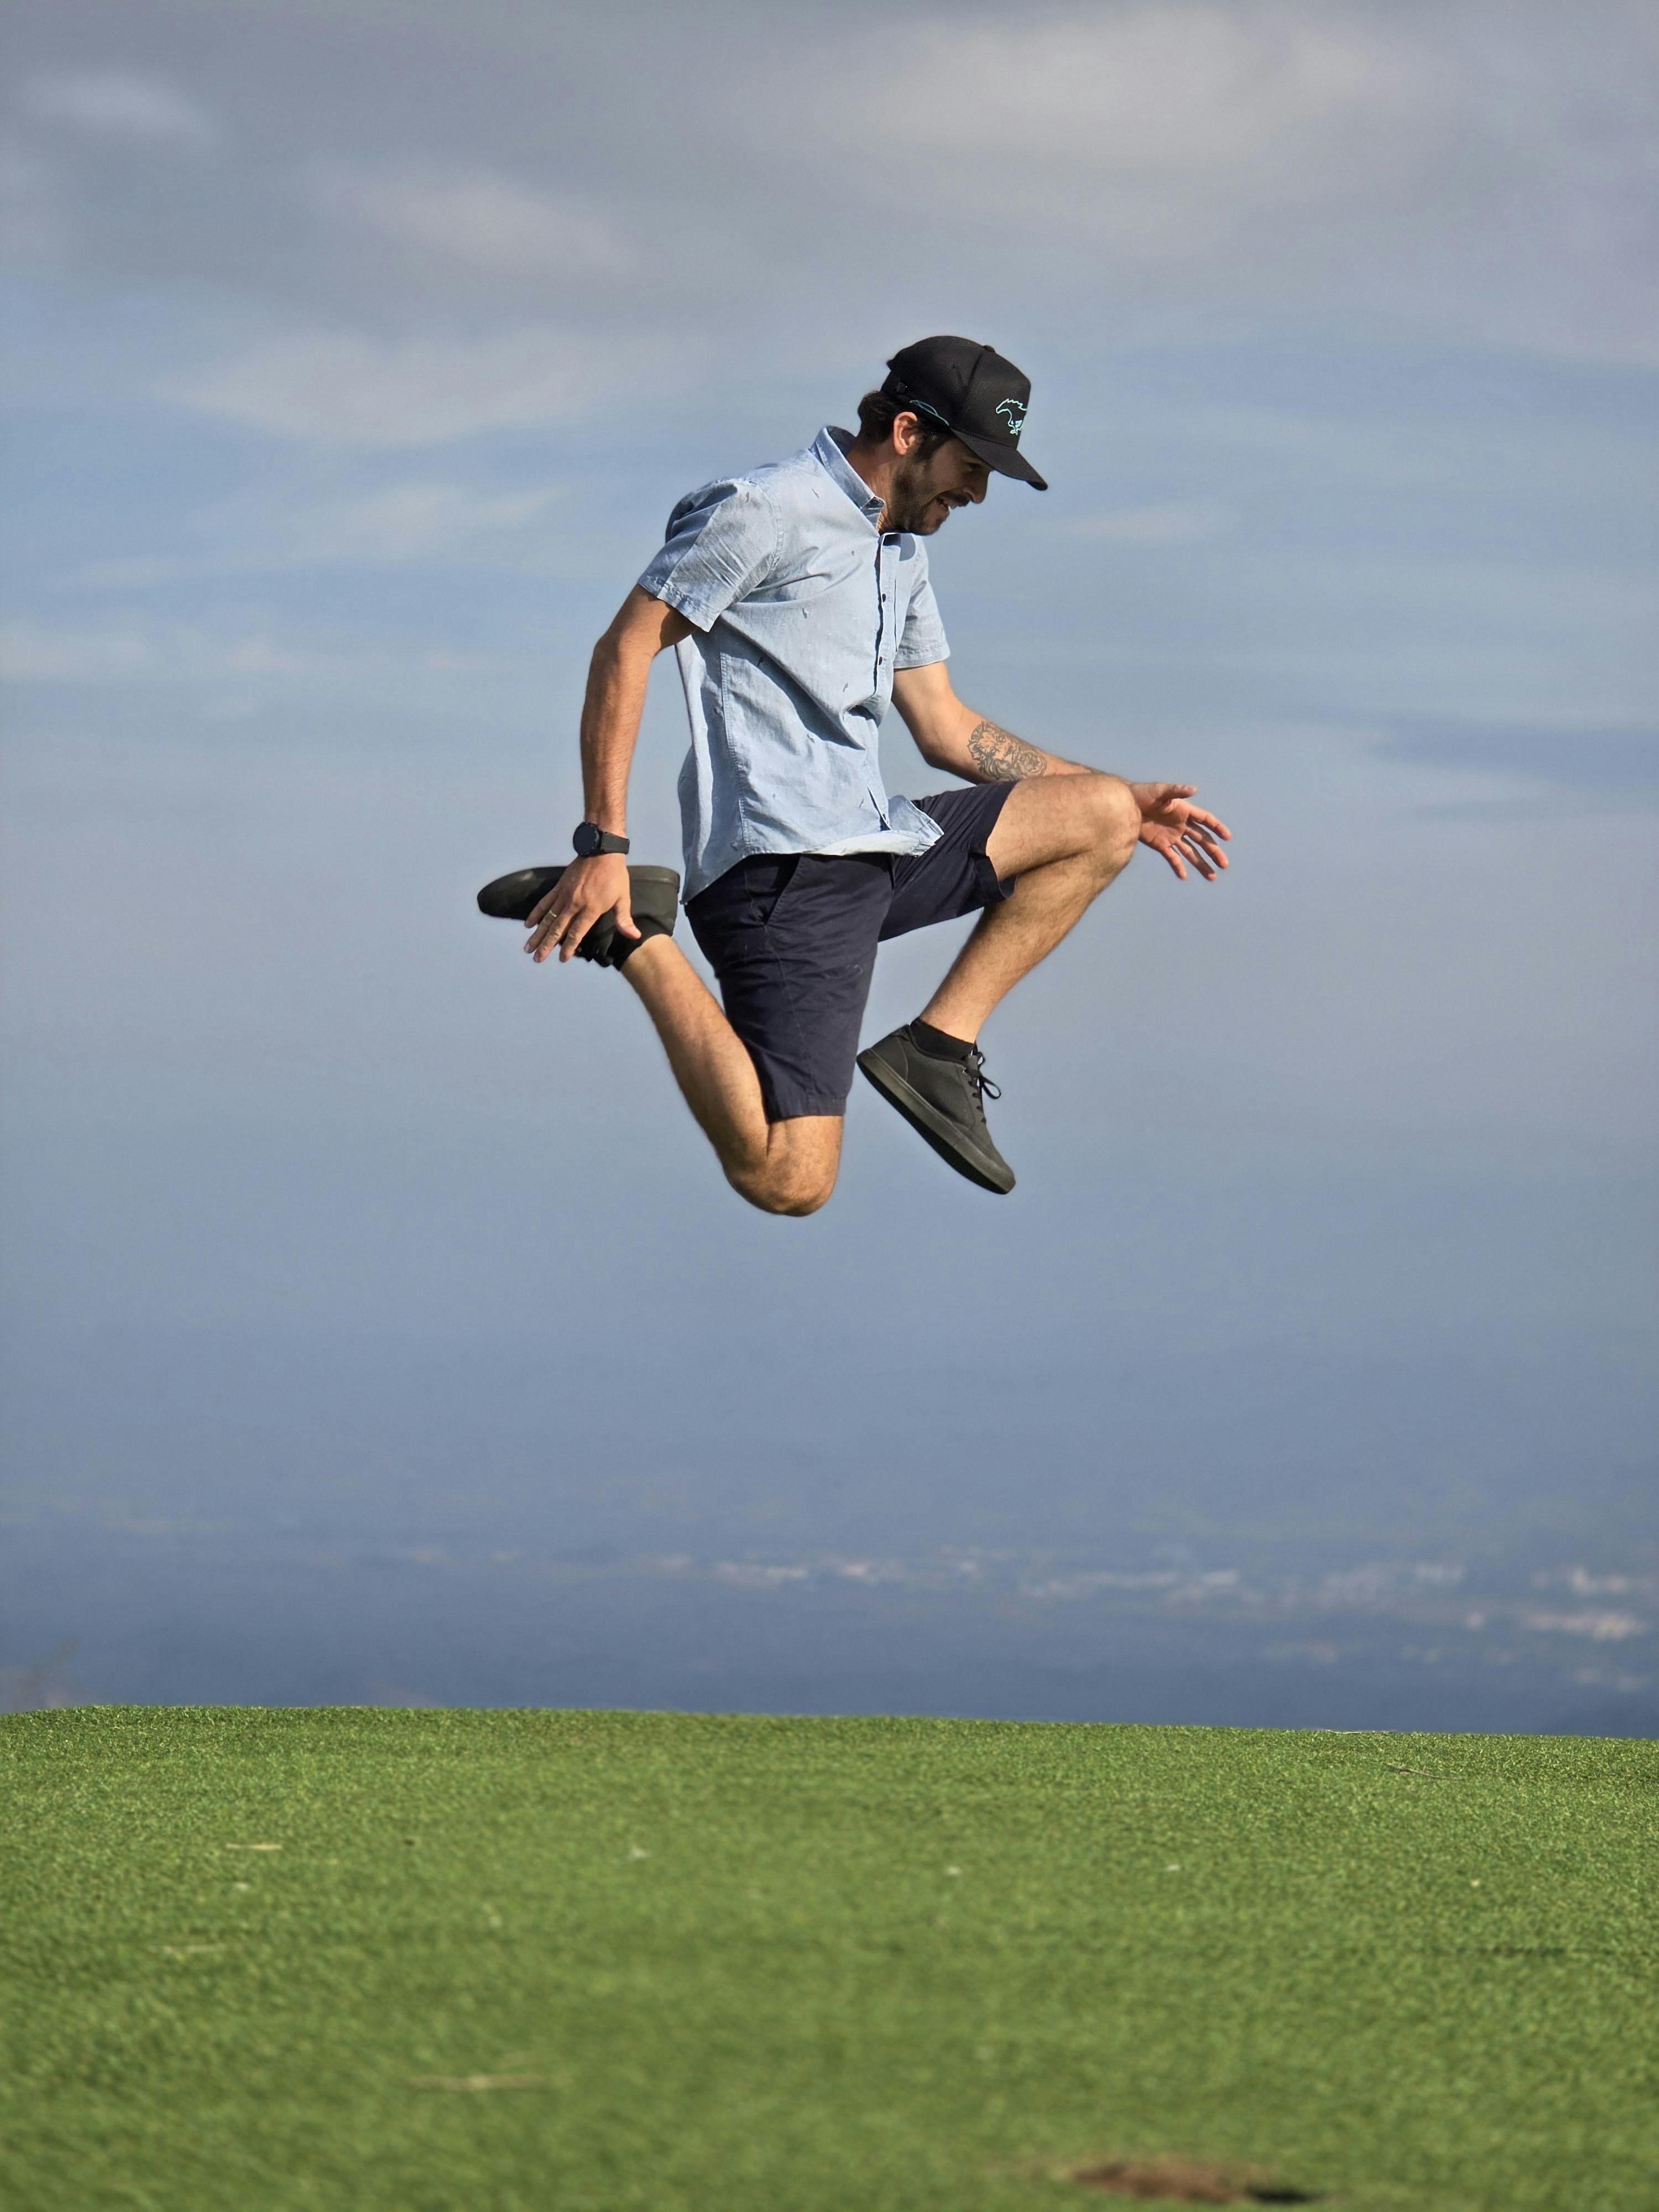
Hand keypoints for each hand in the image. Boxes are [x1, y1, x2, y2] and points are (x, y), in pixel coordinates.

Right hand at [523, 852, 637, 962]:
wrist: (602, 850)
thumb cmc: (615, 875)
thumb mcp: (623, 897)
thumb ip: (624, 919)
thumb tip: (634, 935)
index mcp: (592, 908)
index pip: (577, 932)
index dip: (569, 947)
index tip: (562, 959)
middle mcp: (575, 903)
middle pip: (558, 929)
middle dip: (547, 945)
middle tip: (537, 959)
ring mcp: (565, 895)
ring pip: (548, 918)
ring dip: (537, 934)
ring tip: (528, 947)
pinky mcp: (559, 887)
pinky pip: (545, 902)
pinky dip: (536, 914)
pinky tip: (528, 925)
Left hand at [1129, 782, 1231, 881]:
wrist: (1124, 806)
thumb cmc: (1143, 793)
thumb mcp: (1160, 790)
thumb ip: (1176, 791)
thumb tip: (1193, 789)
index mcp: (1185, 811)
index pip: (1205, 820)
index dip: (1217, 828)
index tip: (1227, 837)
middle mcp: (1181, 825)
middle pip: (1202, 840)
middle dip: (1213, 852)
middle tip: (1224, 864)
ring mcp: (1172, 836)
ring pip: (1190, 852)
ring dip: (1201, 864)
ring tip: (1212, 877)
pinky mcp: (1160, 844)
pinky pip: (1172, 857)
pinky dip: (1178, 866)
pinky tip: (1184, 877)